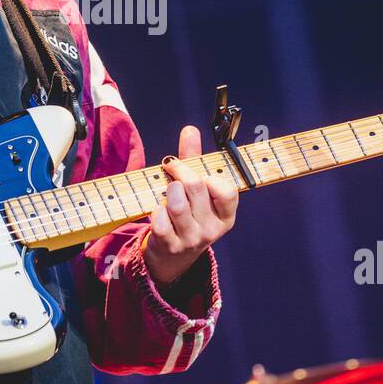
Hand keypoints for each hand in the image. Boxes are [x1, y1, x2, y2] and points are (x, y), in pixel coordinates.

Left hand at [142, 125, 238, 287]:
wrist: (172, 254)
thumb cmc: (187, 213)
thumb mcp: (195, 189)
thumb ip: (193, 159)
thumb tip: (190, 130)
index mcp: (225, 214)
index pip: (227, 190)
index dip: (208, 175)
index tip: (195, 171)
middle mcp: (212, 229)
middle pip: (196, 187)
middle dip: (179, 172)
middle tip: (172, 170)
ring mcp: (192, 239)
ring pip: (177, 203)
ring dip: (167, 191)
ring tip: (166, 192)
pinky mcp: (171, 245)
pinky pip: (159, 219)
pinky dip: (155, 210)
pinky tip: (158, 211)